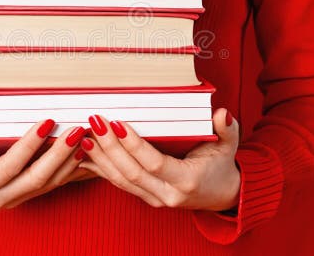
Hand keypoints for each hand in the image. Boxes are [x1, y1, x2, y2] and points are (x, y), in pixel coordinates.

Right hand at [0, 115, 93, 209]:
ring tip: (86, 136)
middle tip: (76, 130)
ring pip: (51, 183)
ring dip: (71, 160)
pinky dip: (72, 167)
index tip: (46, 122)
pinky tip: (86, 150)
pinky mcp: (30, 194)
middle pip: (38, 178)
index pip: (10, 166)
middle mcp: (2, 197)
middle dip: (60, 154)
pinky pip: (56, 183)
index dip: (29, 145)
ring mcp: (18, 198)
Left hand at [77, 108, 240, 210]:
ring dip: (100, 158)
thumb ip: (227, 129)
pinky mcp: (146, 197)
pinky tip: (86, 154)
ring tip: (84, 136)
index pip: (154, 163)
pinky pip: (120, 184)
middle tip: (95, 122)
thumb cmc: (222, 165)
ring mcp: (155, 198)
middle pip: (131, 172)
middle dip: (109, 147)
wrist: (223, 194)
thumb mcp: (228, 145)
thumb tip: (222, 114)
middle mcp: (168, 194)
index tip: (117, 123)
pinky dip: (101, 169)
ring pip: (121, 181)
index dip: (133, 145)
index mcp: (187, 181)